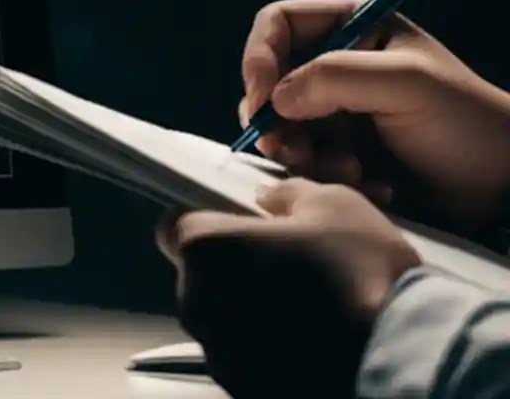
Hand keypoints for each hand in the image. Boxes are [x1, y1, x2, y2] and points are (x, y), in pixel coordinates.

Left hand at [155, 179, 420, 398]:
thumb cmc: (360, 271)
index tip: (243, 229)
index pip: (175, 228)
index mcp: (204, 249)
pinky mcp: (240, 386)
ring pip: (221, 318)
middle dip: (233, 269)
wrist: (400, 357)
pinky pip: (244, 356)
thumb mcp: (333, 205)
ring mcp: (216, 352)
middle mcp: (195, 302)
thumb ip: (287, 194)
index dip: (206, 225)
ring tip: (306, 309)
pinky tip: (309, 343)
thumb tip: (266, 198)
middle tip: (288, 267)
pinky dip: (266, 348)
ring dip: (250, 310)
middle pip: (200, 276)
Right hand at [240, 0, 509, 235]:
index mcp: (354, 26)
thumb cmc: (466, 121)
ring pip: (280, 126)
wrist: (502, 183)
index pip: (278, 24)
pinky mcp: (339, 149)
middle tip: (289, 150)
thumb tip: (275, 98)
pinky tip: (366, 183)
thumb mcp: (406, 84)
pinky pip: (302, 159)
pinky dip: (323, 175)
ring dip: (301, 153)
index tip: (261, 100)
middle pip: (268, 79)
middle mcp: (337, 63)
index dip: (259, 58)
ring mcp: (335, 108)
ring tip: (345, 172)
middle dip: (275, 119)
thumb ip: (336, 77)